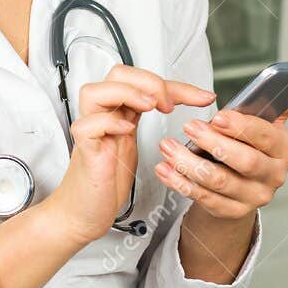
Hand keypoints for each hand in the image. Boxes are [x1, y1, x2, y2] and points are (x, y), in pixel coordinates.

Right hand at [45, 65, 214, 244]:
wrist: (84, 213)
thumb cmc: (109, 182)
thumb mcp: (139, 148)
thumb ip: (152, 127)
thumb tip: (186, 117)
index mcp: (120, 113)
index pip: (145, 83)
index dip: (178, 85)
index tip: (203, 97)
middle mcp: (104, 117)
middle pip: (118, 75)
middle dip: (149, 81)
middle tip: (169, 103)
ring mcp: (92, 132)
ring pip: (95, 92)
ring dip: (127, 92)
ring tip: (150, 105)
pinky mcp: (85, 151)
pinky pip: (87, 126)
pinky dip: (107, 122)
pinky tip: (126, 129)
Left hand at [154, 82, 287, 220]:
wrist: (243, 187)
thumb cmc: (251, 147)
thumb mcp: (268, 124)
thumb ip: (283, 102)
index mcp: (284, 150)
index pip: (266, 137)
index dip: (242, 127)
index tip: (218, 116)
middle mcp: (273, 176)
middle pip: (244, 162)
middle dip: (214, 143)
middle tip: (190, 127)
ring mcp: (253, 197)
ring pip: (219, 181)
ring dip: (189, 163)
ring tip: (168, 147)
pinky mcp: (232, 212)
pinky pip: (203, 199)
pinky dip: (181, 183)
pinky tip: (165, 169)